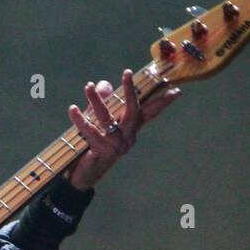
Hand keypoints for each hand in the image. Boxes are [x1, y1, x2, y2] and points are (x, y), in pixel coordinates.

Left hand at [65, 69, 181, 189]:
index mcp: (131, 131)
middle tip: (127, 73)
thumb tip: (104, 84)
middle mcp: (127, 138)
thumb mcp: (98, 123)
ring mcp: (116, 147)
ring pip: (107, 119)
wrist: (83, 176)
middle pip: (133, 112)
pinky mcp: (101, 153)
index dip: (162, 102)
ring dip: (97, 101)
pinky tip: (73, 109)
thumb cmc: (93, 146)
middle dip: (130, 91)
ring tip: (88, 86)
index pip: (149, 114)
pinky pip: (91, 133)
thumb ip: (103, 103)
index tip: (176, 91)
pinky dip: (80, 120)